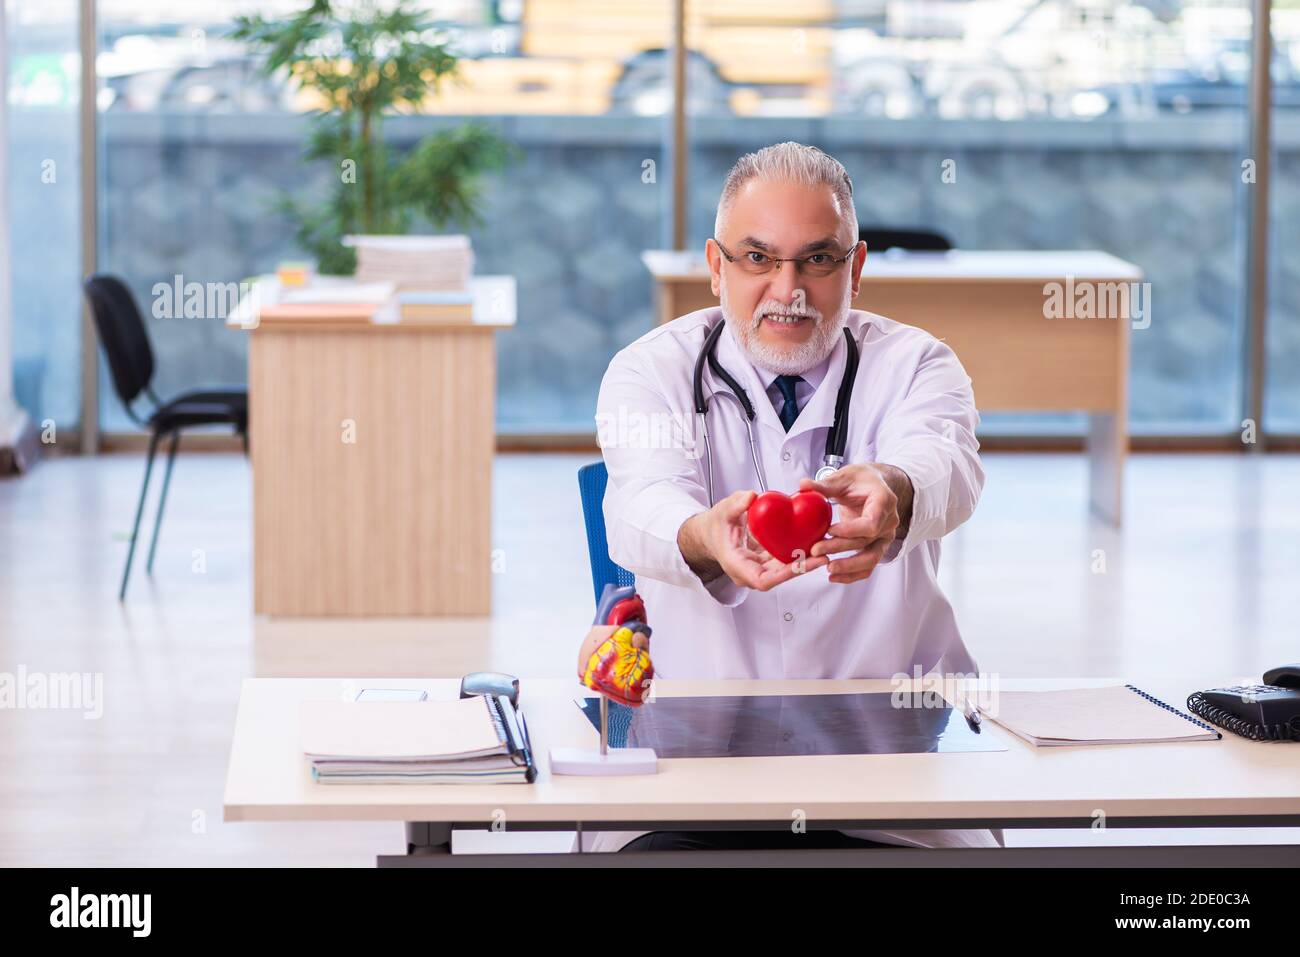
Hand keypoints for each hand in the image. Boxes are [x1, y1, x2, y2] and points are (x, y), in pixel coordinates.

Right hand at [678, 490, 828, 591]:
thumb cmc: (714, 526)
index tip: (800, 565)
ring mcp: (757, 568)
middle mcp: (748, 572)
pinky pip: (782, 561)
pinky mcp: (764, 562)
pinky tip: (812, 543)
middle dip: (802, 568)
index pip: (762, 580)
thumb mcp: (722, 511)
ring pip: (783, 570)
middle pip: (779, 577)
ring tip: (824, 550)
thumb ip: (736, 504)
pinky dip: (797, 553)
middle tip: (823, 555)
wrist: (708, 533)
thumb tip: (752, 497)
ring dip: (804, 562)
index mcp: (736, 565)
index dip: (783, 575)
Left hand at [800, 464, 912, 583]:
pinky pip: (868, 565)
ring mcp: (885, 536)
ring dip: (849, 567)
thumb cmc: (862, 479)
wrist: (876, 485)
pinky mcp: (877, 546)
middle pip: (866, 542)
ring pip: (871, 559)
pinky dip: (853, 574)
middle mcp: (889, 521)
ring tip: (828, 570)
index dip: (850, 530)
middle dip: (840, 548)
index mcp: (884, 501)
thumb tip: (803, 485)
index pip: (871, 523)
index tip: (829, 530)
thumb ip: (824, 484)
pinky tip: (834, 577)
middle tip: (816, 550)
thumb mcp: (844, 477)